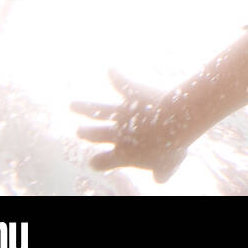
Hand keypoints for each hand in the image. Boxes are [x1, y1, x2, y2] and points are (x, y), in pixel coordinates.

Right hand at [71, 70, 191, 182]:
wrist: (175, 120)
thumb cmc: (173, 145)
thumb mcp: (169, 164)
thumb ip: (162, 172)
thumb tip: (160, 178)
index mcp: (124, 154)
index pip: (103, 161)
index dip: (99, 162)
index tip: (95, 161)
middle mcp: (119, 133)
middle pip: (96, 135)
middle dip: (87, 133)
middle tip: (79, 131)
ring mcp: (124, 112)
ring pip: (97, 110)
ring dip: (84, 107)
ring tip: (72, 104)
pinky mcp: (133, 93)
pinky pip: (122, 83)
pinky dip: (116, 76)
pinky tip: (112, 70)